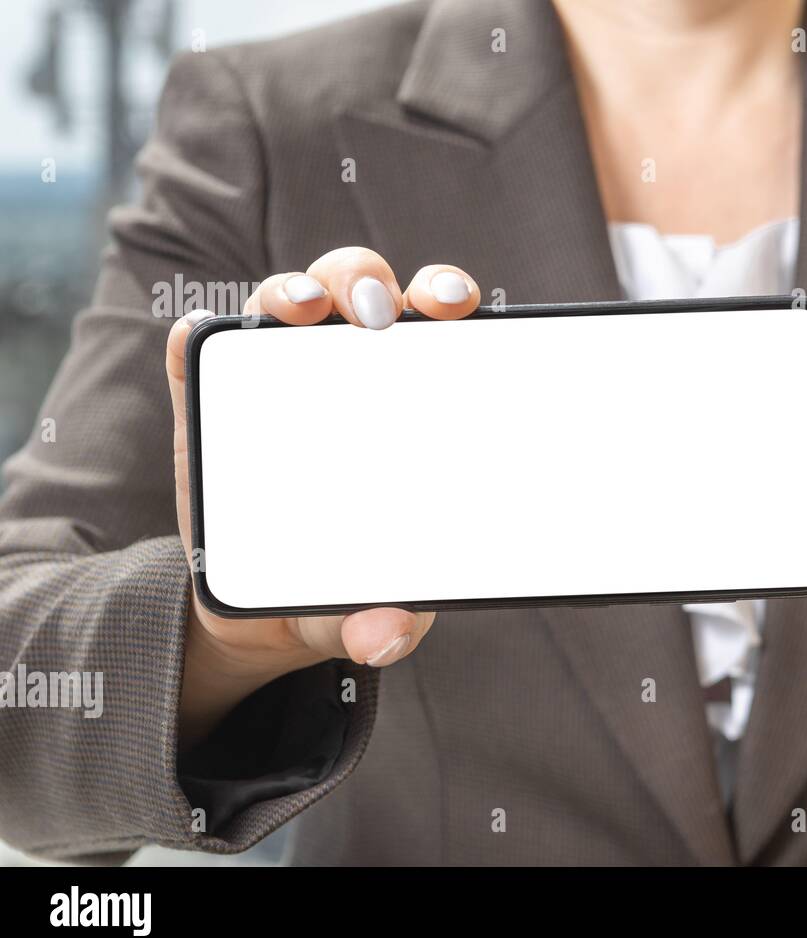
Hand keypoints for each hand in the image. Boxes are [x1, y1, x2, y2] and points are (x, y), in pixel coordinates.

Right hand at [165, 247, 480, 747]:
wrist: (258, 614)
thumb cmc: (343, 587)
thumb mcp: (375, 611)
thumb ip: (390, 623)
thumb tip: (384, 637)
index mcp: (410, 402)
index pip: (434, 324)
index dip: (446, 294)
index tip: (456, 305)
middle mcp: (347, 375)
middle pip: (364, 291)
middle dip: (374, 281)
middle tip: (382, 317)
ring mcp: (276, 381)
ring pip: (290, 300)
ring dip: (298, 288)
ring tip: (304, 310)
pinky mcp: (210, 401)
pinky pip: (200, 348)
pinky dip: (204, 331)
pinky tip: (207, 334)